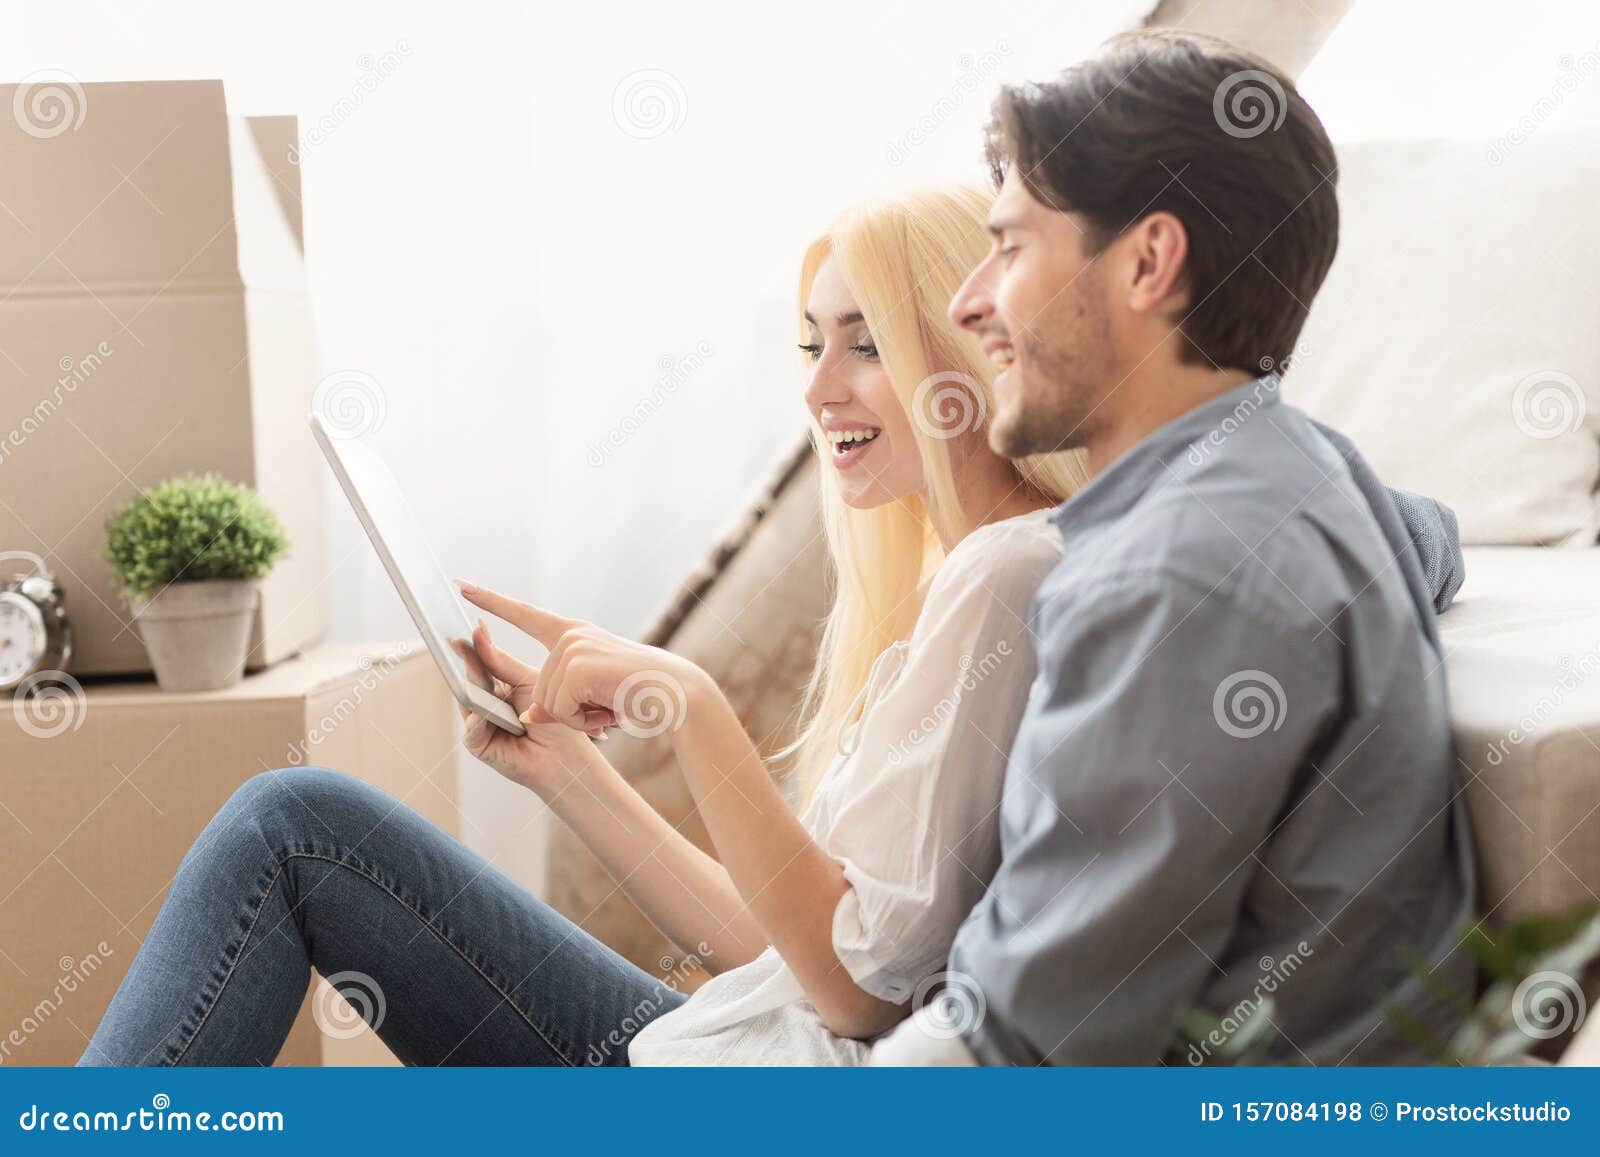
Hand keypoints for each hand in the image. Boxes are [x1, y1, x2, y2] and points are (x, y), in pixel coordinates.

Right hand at [449, 623, 609, 797]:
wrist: (565, 754)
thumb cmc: (552, 719)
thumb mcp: (528, 682)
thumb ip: (502, 664)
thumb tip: (480, 636)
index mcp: (496, 686)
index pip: (479, 663)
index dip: (473, 647)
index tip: (472, 627)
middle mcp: (484, 703)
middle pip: (469, 680)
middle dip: (465, 662)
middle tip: (458, 642)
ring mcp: (479, 723)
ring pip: (467, 702)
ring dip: (469, 688)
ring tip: (470, 671)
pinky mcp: (479, 745)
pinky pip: (472, 731)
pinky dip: (477, 722)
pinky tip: (482, 714)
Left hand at [456, 580, 703, 737]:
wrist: (677, 694)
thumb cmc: (639, 694)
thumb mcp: (591, 694)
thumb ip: (559, 697)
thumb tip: (532, 717)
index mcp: (573, 634)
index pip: (524, 614)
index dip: (491, 601)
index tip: (460, 584)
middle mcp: (570, 636)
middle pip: (537, 690)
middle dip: (566, 712)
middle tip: (604, 709)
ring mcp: (572, 648)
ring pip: (547, 703)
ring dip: (576, 719)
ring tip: (609, 708)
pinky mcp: (577, 666)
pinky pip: (558, 710)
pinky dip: (581, 722)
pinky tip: (607, 714)